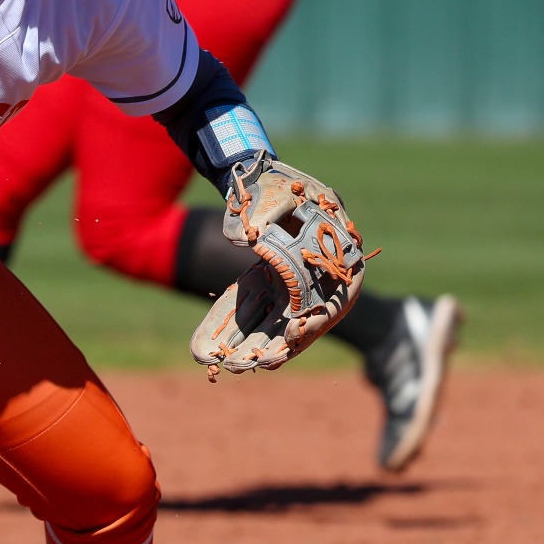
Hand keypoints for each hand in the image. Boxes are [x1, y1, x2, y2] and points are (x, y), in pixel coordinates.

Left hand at [189, 155, 366, 376]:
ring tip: (222, 365)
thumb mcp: (282, 195)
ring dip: (248, 346)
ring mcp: (288, 288)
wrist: (261, 179)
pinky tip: (209, 347)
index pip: (332, 304)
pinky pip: (249, 312)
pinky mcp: (264, 287)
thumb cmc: (281, 184)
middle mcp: (315, 283)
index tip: (291, 335)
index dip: (313, 324)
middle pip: (297, 326)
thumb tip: (251, 238)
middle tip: (247, 365)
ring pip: (270, 325)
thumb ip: (273, 214)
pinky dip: (232, 327)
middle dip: (272, 348)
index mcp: (334, 263)